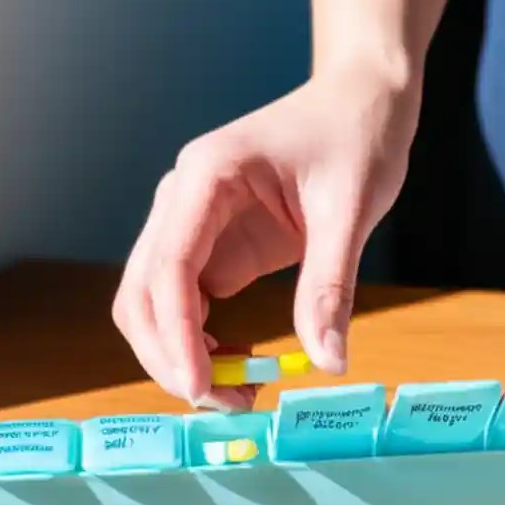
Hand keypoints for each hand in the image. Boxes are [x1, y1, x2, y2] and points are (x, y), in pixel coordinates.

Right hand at [112, 69, 419, 410]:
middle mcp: (184, 200)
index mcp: (207, 176)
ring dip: (181, 355)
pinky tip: (241, 364)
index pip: (168, 267)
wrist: (362, 99)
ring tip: (238, 393)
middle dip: (171, 356)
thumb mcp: (352, 209)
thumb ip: (330, 287)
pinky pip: (188, 304)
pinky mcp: (214, 244)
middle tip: (226, 405)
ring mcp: (193, 223)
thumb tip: (326, 362)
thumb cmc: (356, 135)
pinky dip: (202, 342)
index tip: (201, 388)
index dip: (175, 335)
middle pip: (143, 292)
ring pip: (155, 304)